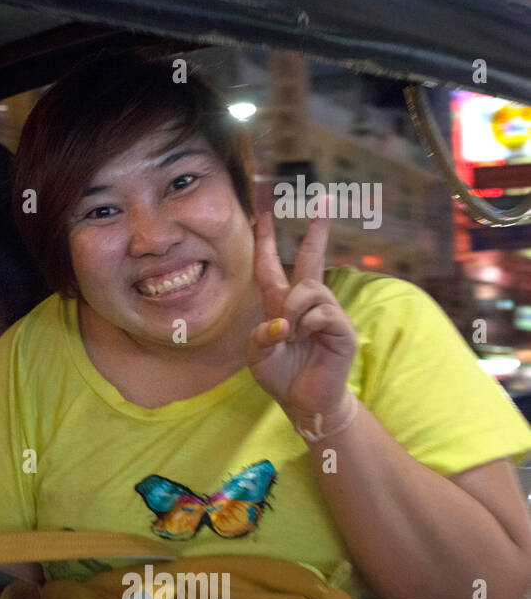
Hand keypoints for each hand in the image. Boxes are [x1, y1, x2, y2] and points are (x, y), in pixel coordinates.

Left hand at [247, 211, 357, 431]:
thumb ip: (260, 336)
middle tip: (325, 197)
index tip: (264, 214)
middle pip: (312, 257)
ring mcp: (327, 313)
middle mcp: (307, 302)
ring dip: (293, 310)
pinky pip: (321, 313)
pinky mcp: (342, 328)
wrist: (303, 401)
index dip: (267, 240)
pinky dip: (306, 326)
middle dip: (318, 228)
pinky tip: (304, 340)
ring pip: (309, 291)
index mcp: (281, 303)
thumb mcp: (256, 355)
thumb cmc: (280, 375)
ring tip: (290, 335)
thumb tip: (283, 323)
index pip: (272, 265)